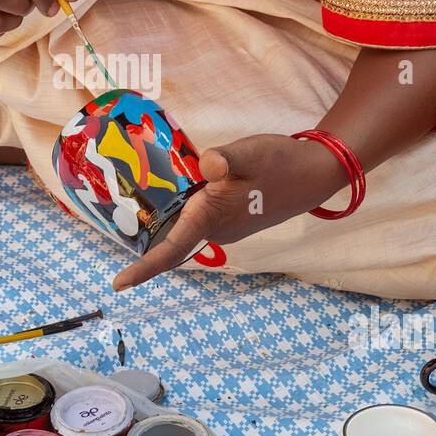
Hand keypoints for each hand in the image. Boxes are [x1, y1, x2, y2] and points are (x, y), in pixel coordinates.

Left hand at [111, 133, 345, 290]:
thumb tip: (206, 165)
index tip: (118, 284)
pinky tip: (189, 185)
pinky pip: (202, 216)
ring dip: (172, 212)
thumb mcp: (252, 151)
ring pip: (188, 223)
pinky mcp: (234, 218)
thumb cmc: (282, 163)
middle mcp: (218, 229)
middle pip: (173, 235)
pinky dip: (190, 206)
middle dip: (149, 231)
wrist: (317, 173)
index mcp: (214, 217)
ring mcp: (227, 226)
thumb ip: (225, 158)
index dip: (144, 268)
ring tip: (154, 188)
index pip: (172, 249)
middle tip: (129, 205)